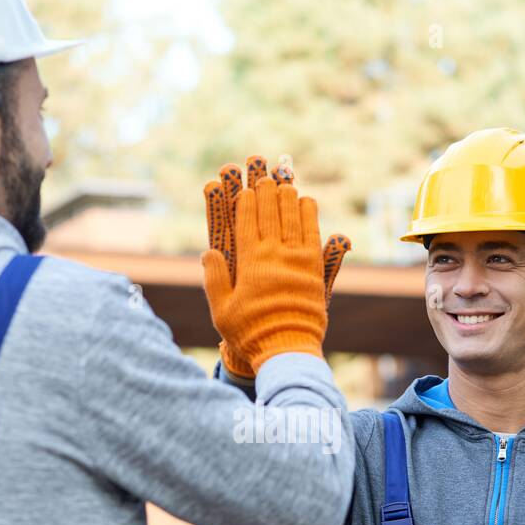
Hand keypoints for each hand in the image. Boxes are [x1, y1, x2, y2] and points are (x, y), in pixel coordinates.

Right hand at [203, 157, 350, 378]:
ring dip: (288, 197)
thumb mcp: (222, 309)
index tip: (245, 189)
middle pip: (270, 213)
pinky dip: (309, 214)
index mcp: (250, 262)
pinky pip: (313, 233)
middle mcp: (274, 255)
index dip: (246, 202)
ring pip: (293, 218)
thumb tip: (209, 252)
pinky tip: (306, 201)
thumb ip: (215, 279)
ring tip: (285, 182)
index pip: (247, 222)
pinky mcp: (315, 268)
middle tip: (264, 176)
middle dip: (266, 192)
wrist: (286, 348)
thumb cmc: (250, 332)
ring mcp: (297, 260)